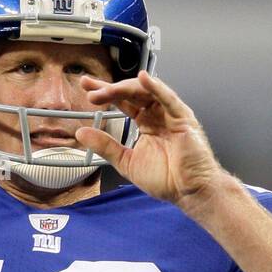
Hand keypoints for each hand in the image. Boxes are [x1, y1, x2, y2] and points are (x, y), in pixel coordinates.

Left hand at [75, 71, 227, 209]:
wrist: (188, 192)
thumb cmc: (167, 179)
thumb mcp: (126, 162)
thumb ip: (105, 146)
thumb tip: (82, 133)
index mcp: (146, 123)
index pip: (123, 102)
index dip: (106, 93)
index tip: (87, 88)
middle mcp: (158, 115)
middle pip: (133, 93)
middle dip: (111, 89)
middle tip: (92, 91)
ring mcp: (171, 114)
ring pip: (147, 92)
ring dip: (125, 88)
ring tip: (106, 91)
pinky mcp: (183, 118)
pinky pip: (168, 98)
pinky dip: (156, 87)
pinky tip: (143, 79)